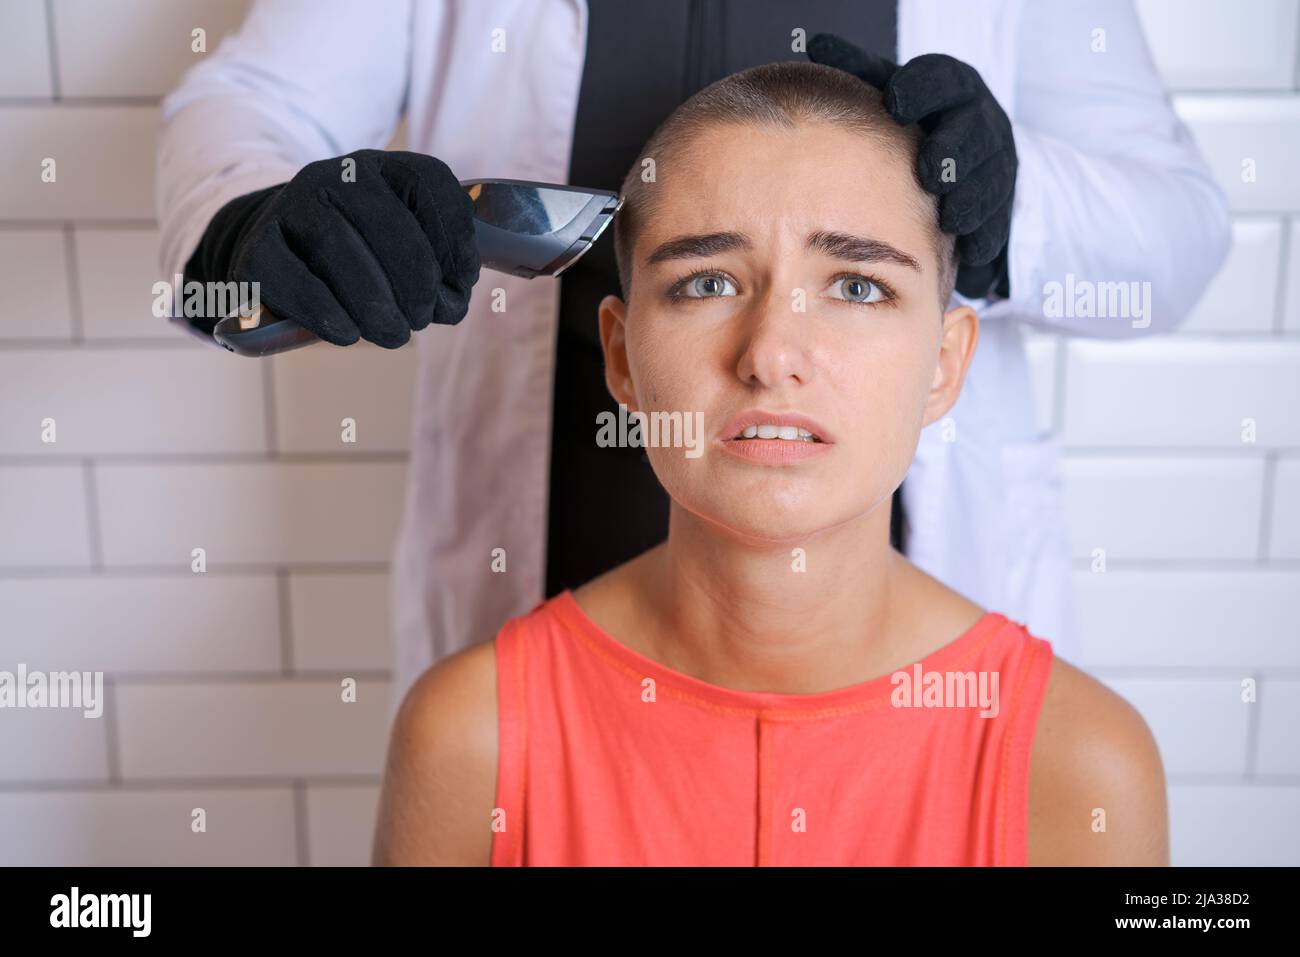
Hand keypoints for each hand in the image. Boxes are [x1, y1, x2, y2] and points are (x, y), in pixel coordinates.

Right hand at [189, 149, 480, 346]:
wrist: (278, 251)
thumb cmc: (359, 256)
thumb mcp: (402, 247)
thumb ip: (437, 268)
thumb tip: (451, 305)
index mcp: (383, 168)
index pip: (429, 182)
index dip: (456, 238)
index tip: (463, 282)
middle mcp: (335, 176)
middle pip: (388, 225)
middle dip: (417, 282)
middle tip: (423, 318)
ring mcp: (291, 207)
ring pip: (339, 252)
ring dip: (376, 305)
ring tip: (394, 334)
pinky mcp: (257, 250)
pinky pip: (295, 281)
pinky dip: (327, 313)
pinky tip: (347, 333)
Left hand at [807, 34, 1016, 298]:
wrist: (969, 158)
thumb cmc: (916, 121)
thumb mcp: (893, 91)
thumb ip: (858, 68)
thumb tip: (812, 41)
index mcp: (954, 89)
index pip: (944, 79)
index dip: (923, 89)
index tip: (894, 102)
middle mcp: (981, 123)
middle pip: (974, 133)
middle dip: (955, 151)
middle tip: (930, 172)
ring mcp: (997, 165)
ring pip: (991, 180)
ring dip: (973, 200)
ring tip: (950, 219)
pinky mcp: (1003, 206)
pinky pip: (1000, 221)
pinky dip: (987, 237)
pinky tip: (972, 253)